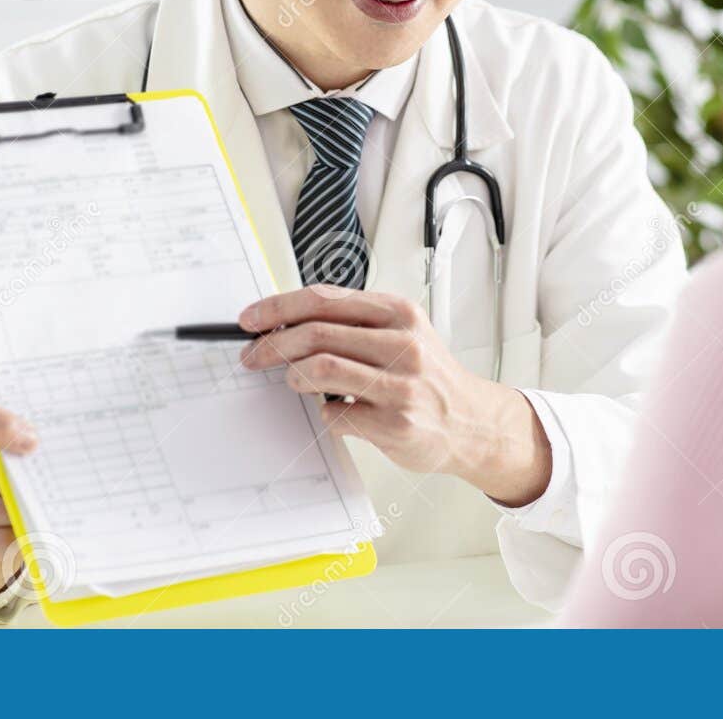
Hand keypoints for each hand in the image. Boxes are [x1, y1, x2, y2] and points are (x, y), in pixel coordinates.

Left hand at [238, 285, 551, 505]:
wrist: (471, 421)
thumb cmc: (428, 375)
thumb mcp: (402, 331)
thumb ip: (354, 322)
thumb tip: (288, 319)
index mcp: (399, 312)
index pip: (324, 299)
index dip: (278, 308)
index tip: (251, 319)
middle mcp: (402, 343)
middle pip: (315, 333)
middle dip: (272, 344)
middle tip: (254, 356)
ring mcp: (399, 385)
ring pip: (320, 370)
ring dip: (294, 377)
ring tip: (296, 381)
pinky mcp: (394, 423)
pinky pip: (334, 414)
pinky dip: (325, 412)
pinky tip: (337, 410)